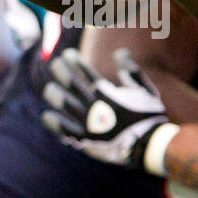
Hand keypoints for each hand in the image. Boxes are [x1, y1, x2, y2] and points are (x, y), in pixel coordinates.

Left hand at [41, 48, 178, 173]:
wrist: (150, 145)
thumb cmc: (149, 117)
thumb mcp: (144, 90)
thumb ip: (131, 71)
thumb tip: (120, 52)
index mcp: (106, 92)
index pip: (86, 73)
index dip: (76, 62)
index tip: (68, 53)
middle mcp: (93, 106)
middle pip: (71, 84)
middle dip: (61, 71)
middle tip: (55, 63)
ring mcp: (88, 123)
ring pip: (64, 104)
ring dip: (54, 95)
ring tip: (50, 89)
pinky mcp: (85, 140)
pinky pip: (64, 131)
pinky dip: (54, 124)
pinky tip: (47, 116)